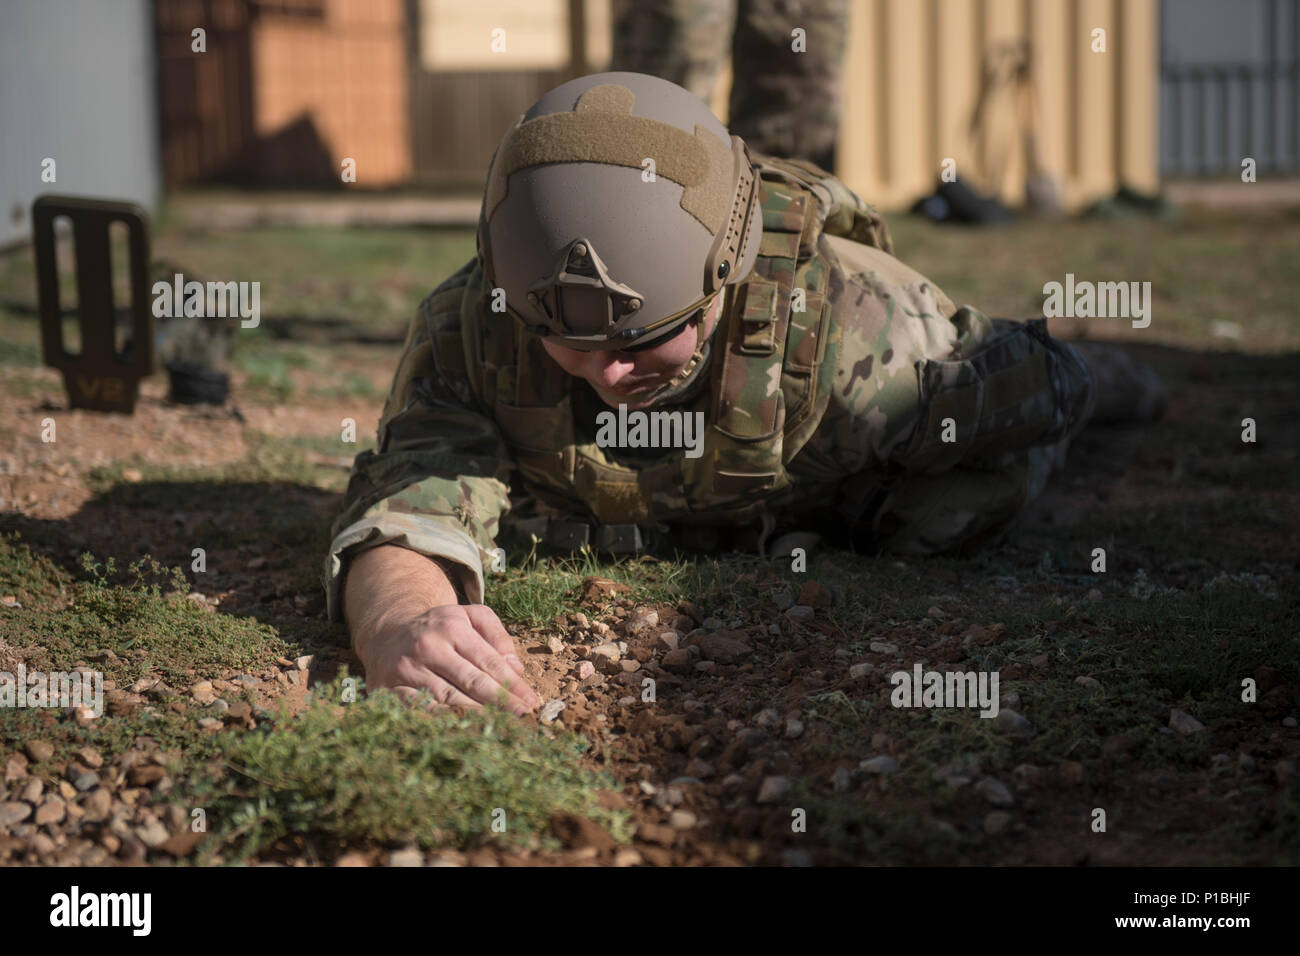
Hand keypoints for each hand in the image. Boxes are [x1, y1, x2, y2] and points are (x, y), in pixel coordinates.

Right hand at [361, 603, 539, 715]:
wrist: (387, 634)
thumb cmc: (439, 629)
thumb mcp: (468, 616)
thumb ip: (497, 634)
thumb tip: (516, 667)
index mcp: (452, 627)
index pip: (488, 661)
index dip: (512, 684)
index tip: (531, 701)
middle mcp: (428, 647)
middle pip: (471, 681)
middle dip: (501, 701)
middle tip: (523, 716)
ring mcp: (407, 669)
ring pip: (448, 699)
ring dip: (477, 716)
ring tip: (501, 726)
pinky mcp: (389, 689)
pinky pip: (423, 712)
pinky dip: (445, 722)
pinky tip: (465, 731)